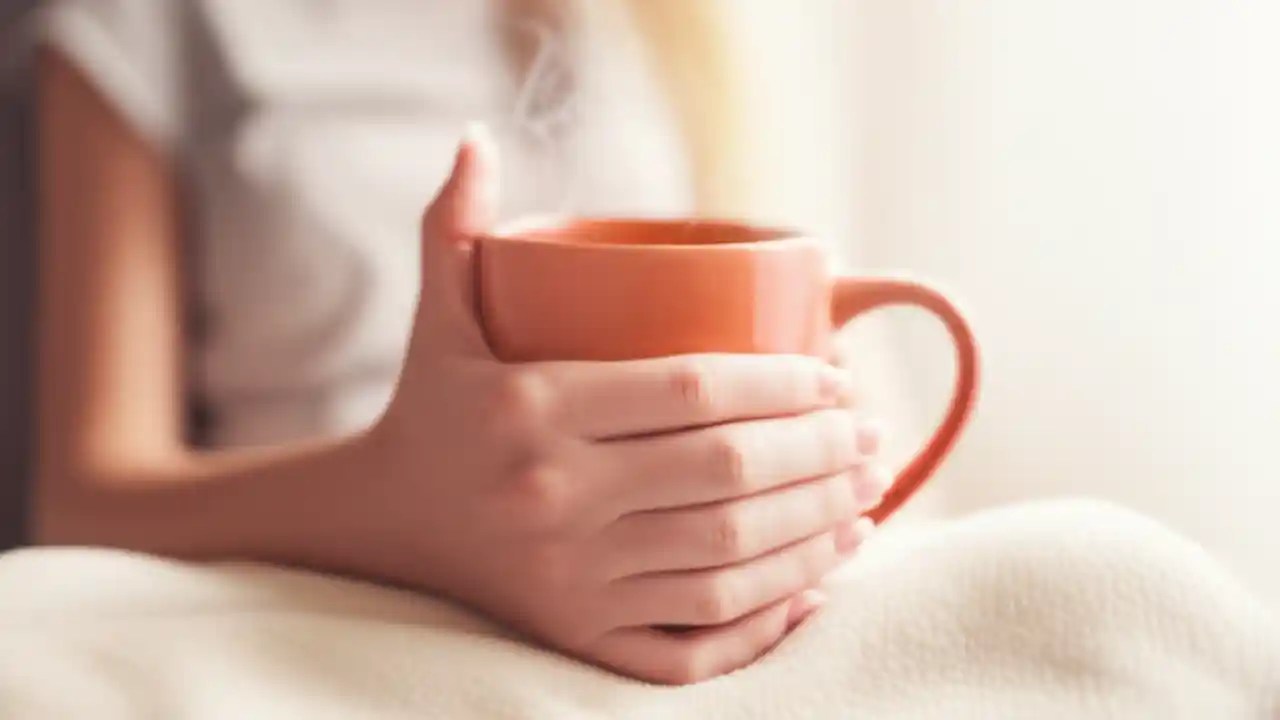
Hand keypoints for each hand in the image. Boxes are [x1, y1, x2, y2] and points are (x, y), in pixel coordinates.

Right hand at [359, 127, 887, 683]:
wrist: (381, 523)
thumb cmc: (432, 407)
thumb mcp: (437, 316)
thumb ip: (455, 226)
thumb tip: (477, 134)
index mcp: (532, 409)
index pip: (693, 390)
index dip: (784, 384)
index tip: (837, 378)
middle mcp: (553, 498)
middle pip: (727, 473)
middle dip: (821, 454)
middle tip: (870, 436)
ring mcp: (569, 578)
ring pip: (727, 558)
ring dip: (817, 530)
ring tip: (867, 497)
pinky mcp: (577, 635)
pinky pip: (695, 642)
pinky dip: (769, 619)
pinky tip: (819, 583)